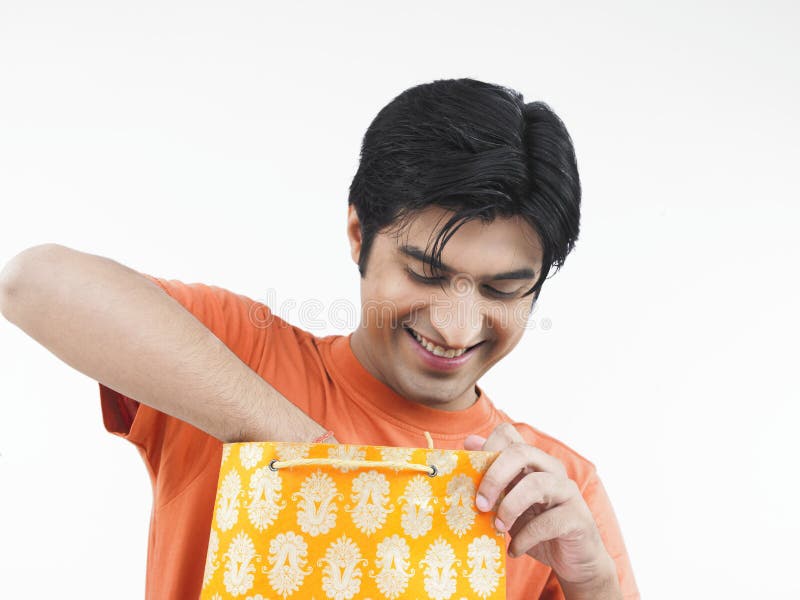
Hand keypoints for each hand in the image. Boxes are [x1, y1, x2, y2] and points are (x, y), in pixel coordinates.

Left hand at [464, 423, 617, 589]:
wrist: (574, 559)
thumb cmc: (537, 526)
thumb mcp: (509, 500)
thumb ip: (494, 474)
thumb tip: (470, 443)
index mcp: (532, 460)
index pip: (508, 433)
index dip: (487, 446)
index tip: (473, 473)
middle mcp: (551, 468)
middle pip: (521, 452)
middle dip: (494, 477)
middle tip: (480, 504)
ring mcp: (567, 491)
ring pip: (536, 484)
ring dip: (510, 507)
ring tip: (498, 527)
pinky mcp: (578, 517)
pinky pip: (548, 522)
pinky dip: (525, 537)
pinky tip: (514, 549)